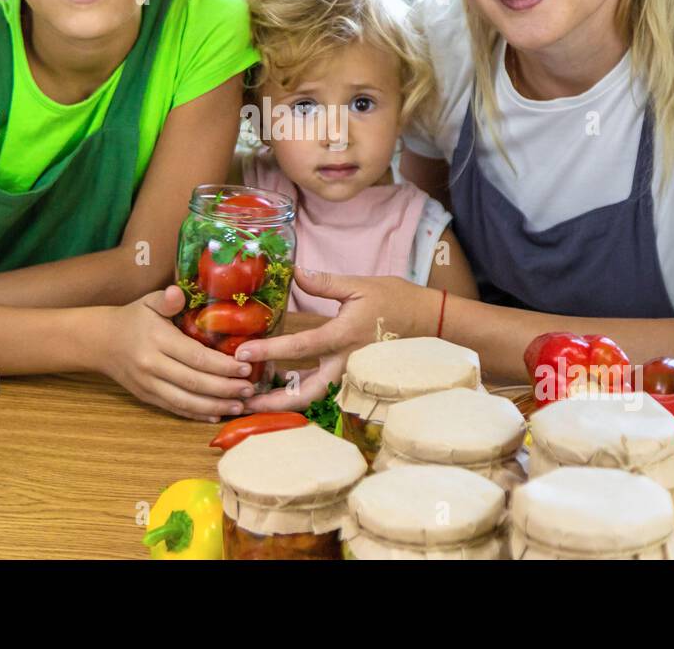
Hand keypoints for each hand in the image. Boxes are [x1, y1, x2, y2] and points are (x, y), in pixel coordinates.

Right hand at [99, 284, 257, 422]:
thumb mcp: (148, 302)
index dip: (222, 365)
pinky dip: (195, 415)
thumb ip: (167, 299)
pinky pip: (173, 409)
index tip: (245, 367)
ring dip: (214, 406)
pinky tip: (215, 415)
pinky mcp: (146, 397)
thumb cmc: (133, 318)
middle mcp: (152, 365)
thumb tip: (178, 292)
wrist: (100, 342)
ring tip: (239, 406)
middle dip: (224, 388)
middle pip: (194, 382)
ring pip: (185, 401)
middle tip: (250, 389)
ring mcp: (148, 384)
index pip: (195, 356)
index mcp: (157, 339)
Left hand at [239, 267, 439, 411]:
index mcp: (344, 336)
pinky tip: (280, 390)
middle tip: (243, 401)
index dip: (269, 351)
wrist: (431, 322)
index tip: (242, 353)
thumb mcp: (360, 286)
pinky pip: (325, 392)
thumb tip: (295, 272)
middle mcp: (346, 363)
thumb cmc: (396, 300)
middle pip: (305, 392)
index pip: (300, 348)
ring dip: (284, 402)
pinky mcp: (355, 378)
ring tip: (255, 400)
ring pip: (315, 397)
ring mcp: (352, 375)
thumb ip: (325, 283)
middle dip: (273, 401)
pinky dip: (301, 394)